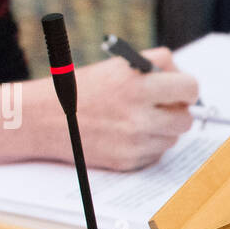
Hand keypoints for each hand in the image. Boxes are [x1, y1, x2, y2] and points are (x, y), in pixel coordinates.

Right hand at [64, 47, 199, 170]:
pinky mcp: (128, 160)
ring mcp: (134, 139)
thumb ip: (150, 72)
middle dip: (176, 112)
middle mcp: (137, 112)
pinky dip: (146, 146)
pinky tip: (122, 135)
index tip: (177, 90)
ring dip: (161, 130)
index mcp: (134, 82)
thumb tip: (185, 88)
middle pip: (186, 117)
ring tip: (133, 120)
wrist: (41, 118)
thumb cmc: (77, 89)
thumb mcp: (113, 69)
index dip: (185, 88)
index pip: (188, 86)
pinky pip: (155, 154)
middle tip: (161, 107)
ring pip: (172, 137)